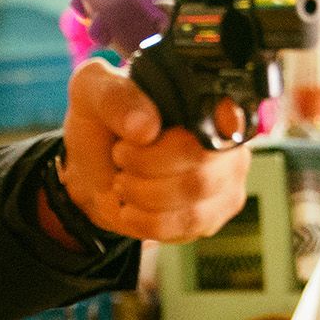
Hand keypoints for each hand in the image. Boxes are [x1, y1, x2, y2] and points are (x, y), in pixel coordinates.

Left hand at [60, 60, 253, 242]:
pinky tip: (131, 208)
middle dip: (148, 168)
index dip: (202, 133)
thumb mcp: (93, 93)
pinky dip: (147, 221)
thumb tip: (145, 129)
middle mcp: (228, 140)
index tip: (154, 136)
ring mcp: (225, 181)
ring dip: (144, 196)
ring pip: (194, 203)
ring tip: (123, 181)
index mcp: (206, 100)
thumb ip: (116, 99)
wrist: (91, 169)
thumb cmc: (102, 123)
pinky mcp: (211, 215)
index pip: (226, 120)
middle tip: (121, 156)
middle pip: (202, 171)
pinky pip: (186, 226)